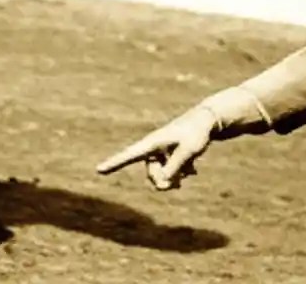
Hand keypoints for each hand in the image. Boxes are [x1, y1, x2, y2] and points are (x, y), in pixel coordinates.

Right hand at [96, 107, 217, 190]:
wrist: (207, 121)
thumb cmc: (197, 134)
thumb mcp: (188, 152)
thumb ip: (174, 168)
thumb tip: (162, 184)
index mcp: (153, 143)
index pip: (130, 155)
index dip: (114, 163)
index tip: (98, 169)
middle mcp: (153, 148)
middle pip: (152, 174)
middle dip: (164, 181)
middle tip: (178, 185)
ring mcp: (161, 152)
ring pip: (161, 175)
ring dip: (174, 178)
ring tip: (189, 173)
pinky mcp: (169, 155)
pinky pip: (170, 173)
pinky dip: (180, 173)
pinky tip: (193, 170)